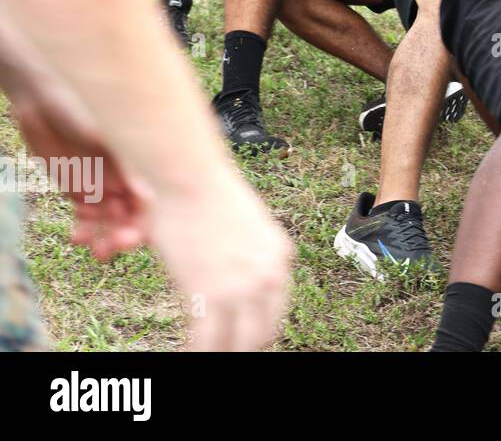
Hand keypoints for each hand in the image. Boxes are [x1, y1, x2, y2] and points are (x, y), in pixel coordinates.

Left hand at [10, 87, 150, 259]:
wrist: (43, 98)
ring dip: (107, 238)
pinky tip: (77, 238)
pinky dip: (84, 230)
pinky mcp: (78, 188)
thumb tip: (147, 193)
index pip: (153, 197)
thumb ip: (126, 162)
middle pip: (134, 213)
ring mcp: (102, 183)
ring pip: (111, 220)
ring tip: (97, 253)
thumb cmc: (80, 105)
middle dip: (128, 233)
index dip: (149, 219)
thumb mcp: (104, 132)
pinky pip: (85, 217)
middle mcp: (125, 175)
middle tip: (115, 247)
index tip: (139, 236)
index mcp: (138, 161)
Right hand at [148, 175, 293, 351]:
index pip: (276, 309)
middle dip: (243, 346)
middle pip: (261, 332)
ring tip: (208, 354)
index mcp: (281, 257)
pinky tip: (189, 352)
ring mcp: (241, 288)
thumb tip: (231, 273)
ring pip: (236, 344)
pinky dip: (198, 352)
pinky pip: (206, 341)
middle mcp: (269, 275)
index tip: (244, 337)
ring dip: (221, 352)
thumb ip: (246, 255)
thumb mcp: (246, 226)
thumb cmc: (207, 193)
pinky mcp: (209, 294)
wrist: (191, 176)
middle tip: (226, 350)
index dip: (258, 329)